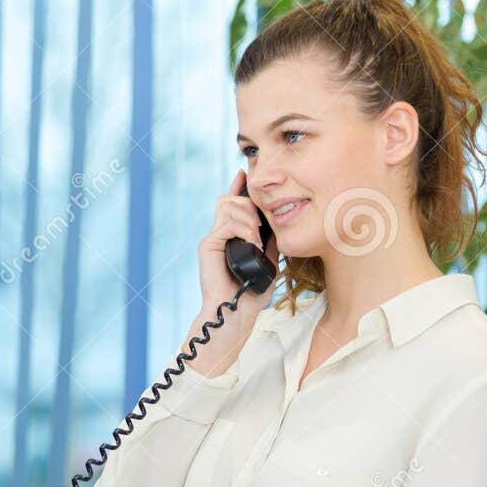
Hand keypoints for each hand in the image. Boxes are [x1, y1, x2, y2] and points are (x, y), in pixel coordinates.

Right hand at [188, 169, 276, 375]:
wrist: (236, 313)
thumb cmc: (252, 292)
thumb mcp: (269, 259)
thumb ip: (270, 239)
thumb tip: (278, 220)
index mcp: (233, 234)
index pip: (234, 203)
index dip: (239, 186)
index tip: (245, 173)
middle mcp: (220, 232)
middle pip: (232, 198)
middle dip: (250, 203)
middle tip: (261, 225)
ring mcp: (213, 238)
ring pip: (229, 205)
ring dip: (248, 217)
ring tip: (257, 238)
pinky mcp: (208, 245)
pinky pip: (226, 222)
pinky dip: (242, 228)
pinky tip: (251, 241)